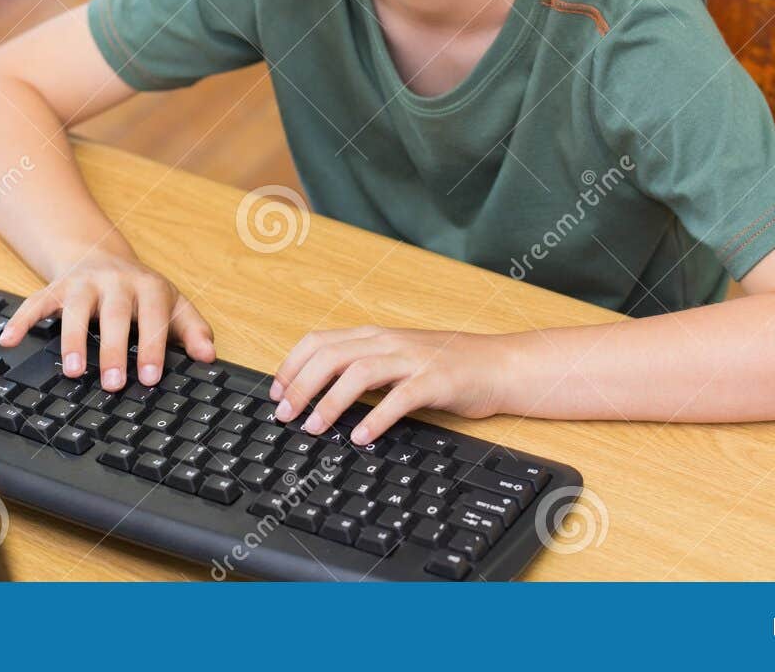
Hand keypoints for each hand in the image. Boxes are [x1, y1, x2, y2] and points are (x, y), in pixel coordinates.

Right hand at [0, 247, 213, 390]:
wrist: (101, 255)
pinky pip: (36, 302)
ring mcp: (84, 283)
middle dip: (114, 349)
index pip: (155, 316)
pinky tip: (9, 341)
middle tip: (113, 384)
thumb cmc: (141, 293)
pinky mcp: (56, 287)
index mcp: (149, 287)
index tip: (150, 378)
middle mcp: (116, 282)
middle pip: (115, 314)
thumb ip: (192, 330)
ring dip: (72, 340)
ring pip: (76, 309)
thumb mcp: (173, 305)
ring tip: (72, 371)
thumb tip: (209, 357)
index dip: (153, 346)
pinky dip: (21, 320)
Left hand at [268, 325, 505, 445]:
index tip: (274, 394)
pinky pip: (400, 398)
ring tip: (314, 428)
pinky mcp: (436, 380)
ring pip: (359, 371)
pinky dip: (376, 418)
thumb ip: (364, 369)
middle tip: (284, 416)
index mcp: (375, 336)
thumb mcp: (398, 360)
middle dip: (300, 385)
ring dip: (330, 402)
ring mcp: (413, 359)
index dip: (291, 366)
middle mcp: (389, 342)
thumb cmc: (448, 366)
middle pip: (331, 355)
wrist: (499, 365)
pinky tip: (361, 437)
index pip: (319, 341)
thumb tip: (319, 394)